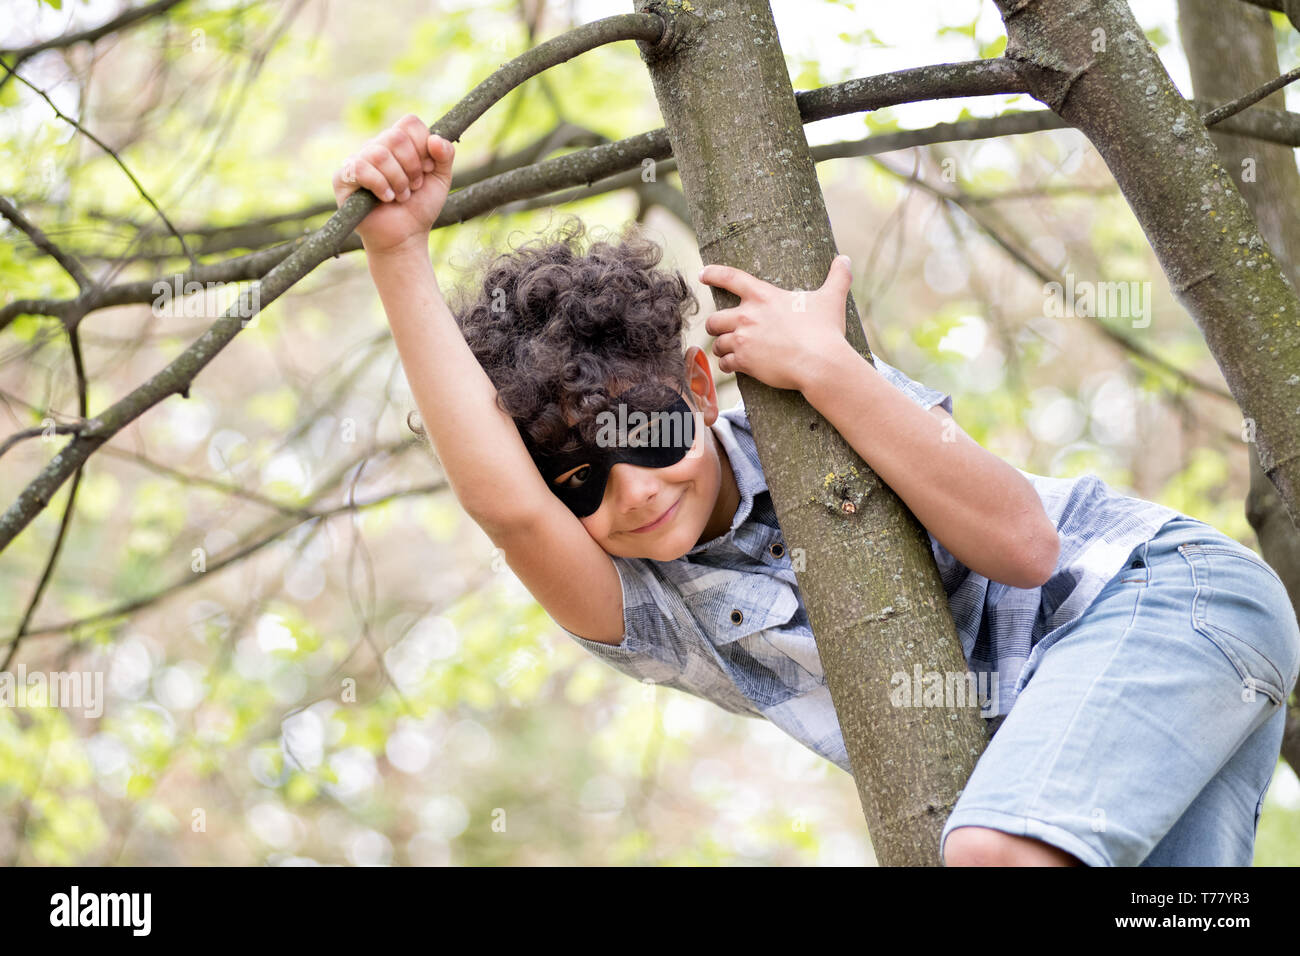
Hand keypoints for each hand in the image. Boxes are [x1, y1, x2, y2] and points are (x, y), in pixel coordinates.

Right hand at [333, 113, 455, 254]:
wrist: (405, 237)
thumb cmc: (419, 208)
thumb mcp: (441, 180)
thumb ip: (445, 156)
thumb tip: (435, 138)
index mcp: (398, 144)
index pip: (409, 123)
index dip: (423, 145)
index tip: (427, 169)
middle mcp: (377, 147)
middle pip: (396, 136)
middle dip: (412, 166)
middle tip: (414, 187)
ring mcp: (358, 161)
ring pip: (379, 153)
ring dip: (397, 179)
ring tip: (401, 197)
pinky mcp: (343, 178)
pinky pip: (360, 167)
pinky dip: (379, 184)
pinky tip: (386, 198)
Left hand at [700, 254, 854, 391]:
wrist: (820, 362)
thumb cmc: (824, 330)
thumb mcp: (831, 299)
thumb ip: (837, 277)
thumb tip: (846, 259)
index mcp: (763, 296)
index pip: (730, 278)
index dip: (713, 274)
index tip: (702, 274)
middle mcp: (747, 316)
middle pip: (714, 319)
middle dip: (715, 326)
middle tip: (722, 330)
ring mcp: (743, 340)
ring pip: (717, 343)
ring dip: (722, 347)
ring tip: (730, 351)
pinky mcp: (744, 362)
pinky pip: (725, 364)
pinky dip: (727, 365)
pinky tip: (734, 366)